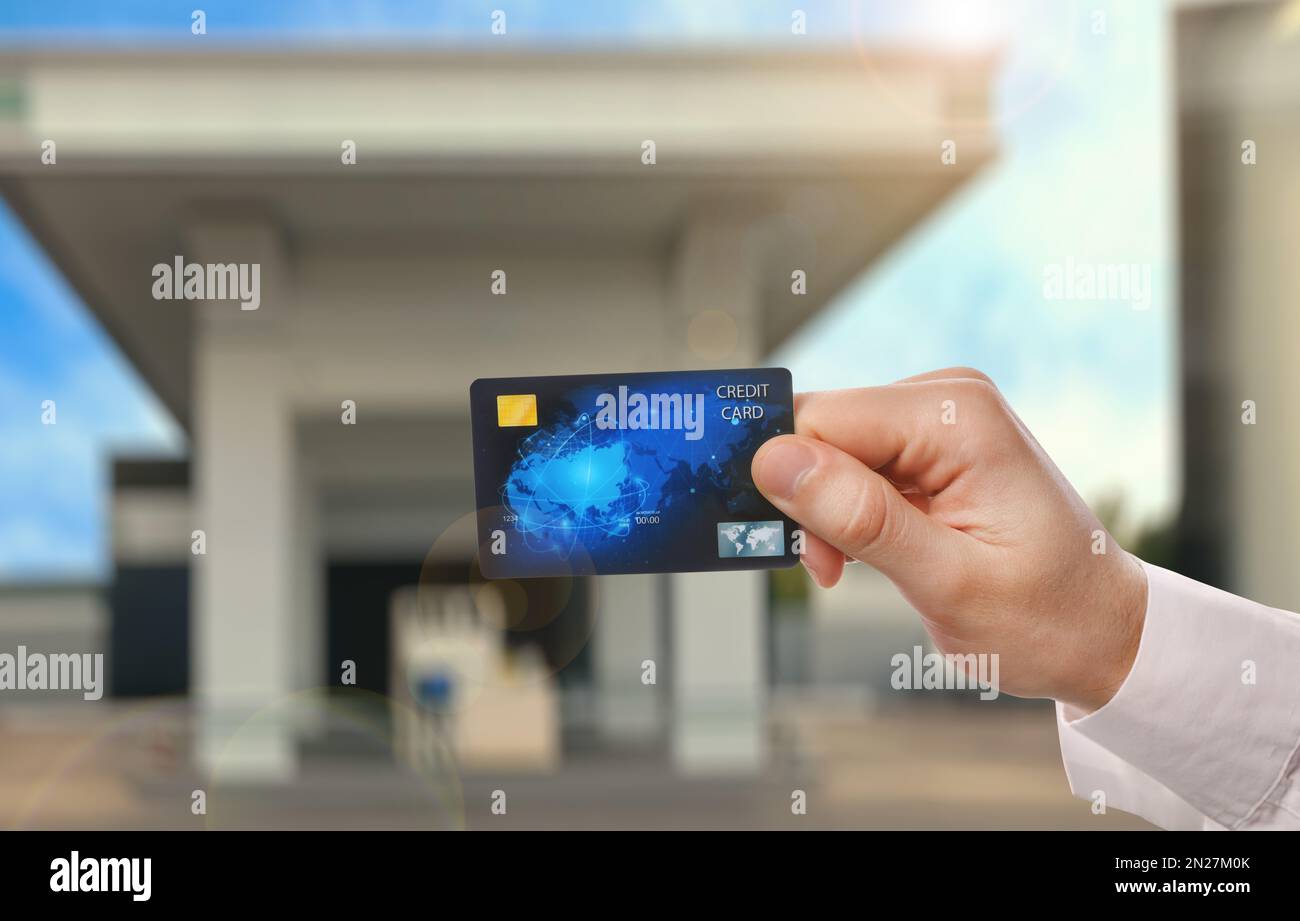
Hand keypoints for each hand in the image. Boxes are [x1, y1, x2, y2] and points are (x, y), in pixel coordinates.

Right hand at [751, 367, 1146, 712]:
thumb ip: (862, 518)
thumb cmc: (1048, 619)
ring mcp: (937, 418)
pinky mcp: (928, 444)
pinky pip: (851, 464)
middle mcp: (945, 398)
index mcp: (957, 417)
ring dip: (828, 515)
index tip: (819, 556)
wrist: (1103, 632)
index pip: (821, 419)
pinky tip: (874, 552)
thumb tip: (774, 461)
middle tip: (838, 569)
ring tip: (860, 568)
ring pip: (826, 451)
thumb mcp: (950, 584)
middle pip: (819, 431)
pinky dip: (847, 514)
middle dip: (812, 503)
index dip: (795, 486)